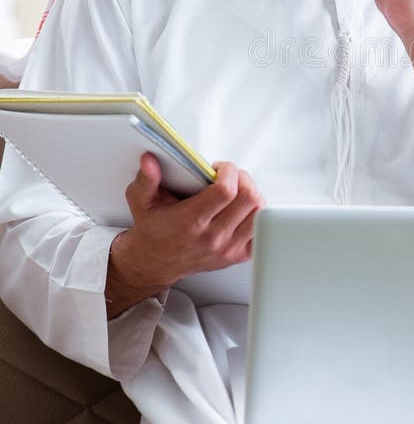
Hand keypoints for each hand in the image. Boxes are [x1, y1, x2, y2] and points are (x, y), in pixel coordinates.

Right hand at [106, 153, 263, 313]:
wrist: (155, 262)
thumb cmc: (153, 229)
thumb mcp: (141, 202)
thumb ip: (146, 179)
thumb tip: (150, 161)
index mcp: (191, 222)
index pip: (226, 191)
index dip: (228, 172)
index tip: (217, 168)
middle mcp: (213, 237)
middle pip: (249, 198)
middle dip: (242, 178)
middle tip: (228, 176)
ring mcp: (228, 248)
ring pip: (259, 213)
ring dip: (252, 195)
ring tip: (236, 190)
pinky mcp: (238, 255)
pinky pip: (261, 231)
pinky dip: (257, 215)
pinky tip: (242, 208)